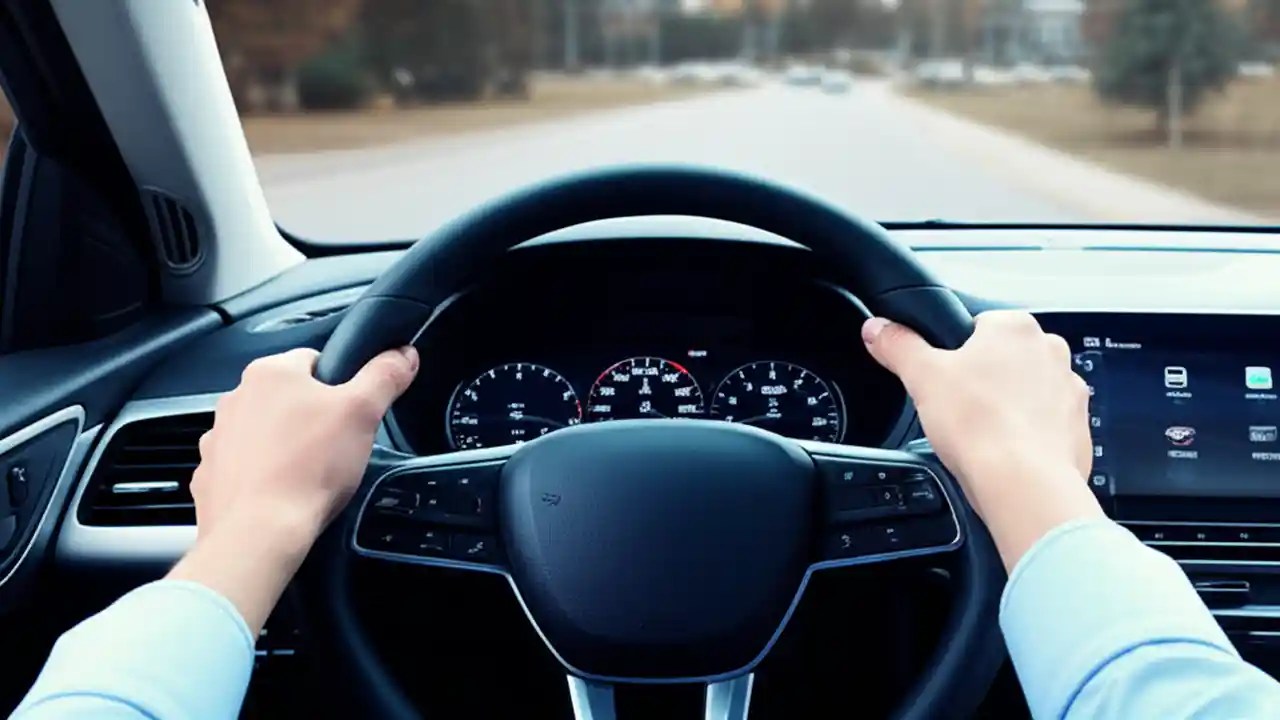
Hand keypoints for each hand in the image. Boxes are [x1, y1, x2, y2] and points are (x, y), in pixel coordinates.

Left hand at [169, 346, 418, 632]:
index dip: (341, 387)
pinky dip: (260, 474)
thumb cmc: (310, 468)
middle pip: (288, 397)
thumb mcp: (363, 412)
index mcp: (270, 372)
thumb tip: (403, 353)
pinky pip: (241, 465)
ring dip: (283, 444)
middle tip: (336, 446)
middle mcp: (235, 396)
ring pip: (263, 431)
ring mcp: (217, 436)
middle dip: (311, 416)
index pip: (315, 361)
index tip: (352, 414)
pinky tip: (280, 492)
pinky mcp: (208, 473)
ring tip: (308, 474)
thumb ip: (385, 376)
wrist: (259, 533)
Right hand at [861, 311, 1102, 569]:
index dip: (953, 355)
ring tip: (980, 434)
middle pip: (1002, 360)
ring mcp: (1070, 390)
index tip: (942, 379)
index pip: (976, 327)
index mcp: (1015, 326)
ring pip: (1025, 392)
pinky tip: (1005, 452)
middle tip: (957, 408)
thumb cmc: (981, 426)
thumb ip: (898, 345)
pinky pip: (1044, 425)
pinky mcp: (1077, 427)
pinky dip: (1026, 436)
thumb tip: (878, 329)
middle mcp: (1050, 351)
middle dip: (981, 381)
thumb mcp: (921, 377)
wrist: (1024, 483)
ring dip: (1006, 407)